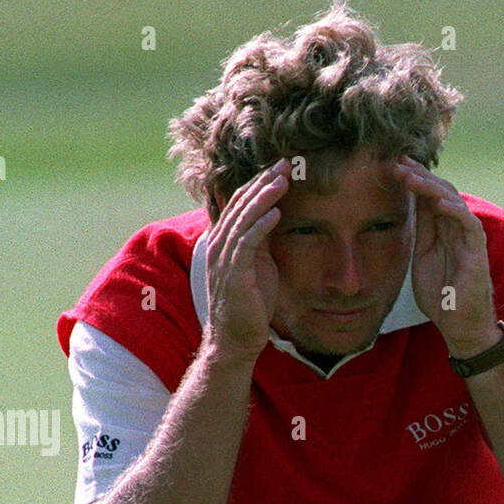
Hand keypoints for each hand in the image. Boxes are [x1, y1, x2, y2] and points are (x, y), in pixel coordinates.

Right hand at [205, 160, 289, 361]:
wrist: (236, 339)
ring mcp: (223, 258)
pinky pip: (246, 243)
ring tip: (282, 181)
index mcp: (224, 240)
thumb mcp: (259, 265)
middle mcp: (219, 244)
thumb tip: (274, 218)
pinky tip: (276, 213)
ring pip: (243, 219)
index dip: (259, 184)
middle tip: (284, 164)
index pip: (239, 203)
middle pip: (240, 204)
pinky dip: (261, 226)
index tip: (280, 169)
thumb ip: (262, 242)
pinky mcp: (233, 273)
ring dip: (263, 198)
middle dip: (263, 182)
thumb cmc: (250, 304)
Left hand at [393, 157, 499, 357]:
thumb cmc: (442, 298)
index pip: (429, 195)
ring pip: (453, 202)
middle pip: (441, 191)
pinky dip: (454, 211)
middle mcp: (457, 229)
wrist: (460, 326)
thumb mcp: (422, 258)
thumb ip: (421, 232)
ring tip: (411, 177)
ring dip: (431, 187)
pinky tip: (437, 202)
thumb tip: (409, 204)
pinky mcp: (477, 253)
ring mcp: (469, 239)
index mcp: (443, 230)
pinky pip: (468, 224)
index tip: (392, 165)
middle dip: (419, 175)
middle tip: (398, 161)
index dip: (413, 179)